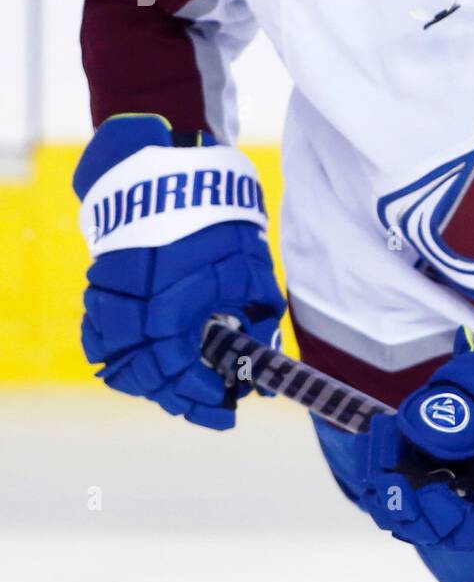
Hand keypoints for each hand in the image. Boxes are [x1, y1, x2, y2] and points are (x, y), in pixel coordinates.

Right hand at [75, 115, 285, 428]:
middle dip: (182, 398)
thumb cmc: (218, 221)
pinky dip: (120, 357)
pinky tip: (145, 365)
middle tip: (211, 407)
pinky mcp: (99, 289)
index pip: (182, 375)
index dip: (206, 398)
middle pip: (149, 378)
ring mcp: (111, 302)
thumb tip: (265, 366)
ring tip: (182, 393)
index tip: (228, 407)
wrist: (167, 174)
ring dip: (152, 383)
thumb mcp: (252, 270)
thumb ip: (259, 321)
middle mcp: (135, 314)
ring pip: (120, 363)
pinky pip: (100, 337)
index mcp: (174, 312)